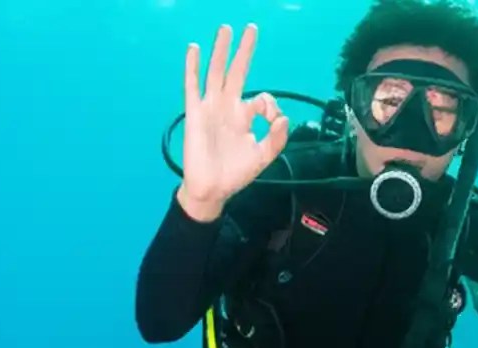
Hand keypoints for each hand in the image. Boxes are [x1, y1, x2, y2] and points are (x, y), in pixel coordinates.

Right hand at [178, 24, 290, 220]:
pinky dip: (193, 67)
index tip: (273, 121)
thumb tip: (284, 118)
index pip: (261, 98)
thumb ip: (276, 139)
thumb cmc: (236, 173)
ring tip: (226, 29)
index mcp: (244, 116)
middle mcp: (228, 107)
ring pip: (216, 72)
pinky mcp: (196, 113)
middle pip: (237, 72)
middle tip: (251, 28)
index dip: (271, 105)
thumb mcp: (263, 157)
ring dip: (221, 51)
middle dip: (244, 51)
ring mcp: (211, 107)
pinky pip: (193, 86)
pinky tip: (195, 49)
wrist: (212, 189)